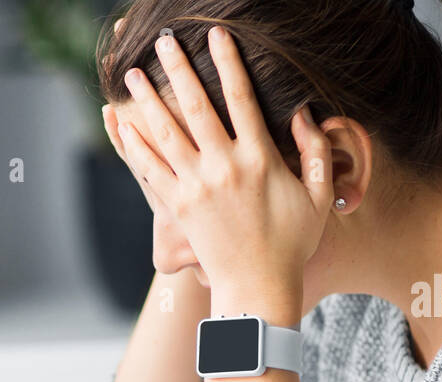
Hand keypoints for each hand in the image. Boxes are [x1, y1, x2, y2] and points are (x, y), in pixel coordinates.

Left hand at [117, 27, 334, 319]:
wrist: (256, 287)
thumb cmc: (292, 243)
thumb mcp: (319, 196)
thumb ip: (316, 151)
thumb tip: (304, 113)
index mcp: (260, 158)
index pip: (242, 96)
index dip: (227, 61)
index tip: (215, 35)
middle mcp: (225, 167)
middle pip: (196, 105)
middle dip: (178, 69)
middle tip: (164, 40)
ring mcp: (197, 187)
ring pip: (166, 133)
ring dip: (148, 99)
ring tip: (133, 73)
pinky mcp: (178, 207)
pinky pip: (150, 169)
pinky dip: (133, 144)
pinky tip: (121, 123)